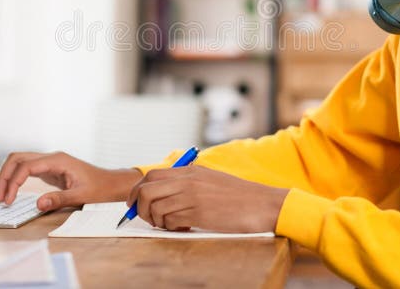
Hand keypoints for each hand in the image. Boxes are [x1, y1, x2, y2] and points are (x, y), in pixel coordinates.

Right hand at [0, 151, 140, 211]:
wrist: (110, 183)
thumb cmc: (100, 188)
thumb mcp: (81, 196)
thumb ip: (60, 199)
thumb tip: (38, 205)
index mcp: (58, 160)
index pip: (26, 166)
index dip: (14, 182)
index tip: (8, 200)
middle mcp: (51, 157)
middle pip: (17, 158)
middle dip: (5, 176)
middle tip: (0, 198)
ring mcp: (49, 162)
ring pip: (19, 161)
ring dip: (8, 176)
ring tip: (3, 196)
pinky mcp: (49, 169)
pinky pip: (26, 169)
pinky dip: (16, 178)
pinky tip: (12, 192)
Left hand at [127, 166, 288, 232]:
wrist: (262, 203)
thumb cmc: (238, 195)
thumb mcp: (210, 179)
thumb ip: (188, 181)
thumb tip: (163, 193)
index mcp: (190, 171)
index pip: (151, 175)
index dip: (138, 191)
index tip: (137, 204)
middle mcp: (188, 181)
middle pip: (146, 190)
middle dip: (139, 206)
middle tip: (146, 217)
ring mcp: (193, 197)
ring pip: (155, 208)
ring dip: (156, 221)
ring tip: (170, 224)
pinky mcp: (199, 214)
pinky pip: (171, 221)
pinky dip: (171, 227)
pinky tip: (183, 227)